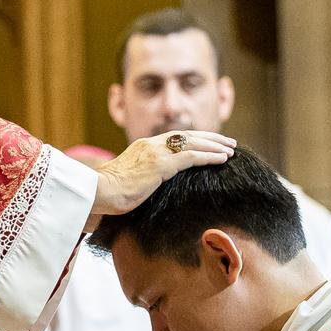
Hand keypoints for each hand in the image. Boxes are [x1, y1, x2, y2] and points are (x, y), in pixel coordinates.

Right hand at [85, 132, 236, 227]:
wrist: (98, 193)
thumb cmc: (109, 194)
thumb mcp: (130, 181)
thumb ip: (144, 178)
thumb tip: (153, 187)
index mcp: (144, 147)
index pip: (175, 138)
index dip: (196, 139)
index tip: (211, 143)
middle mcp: (151, 145)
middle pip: (188, 135)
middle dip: (211, 138)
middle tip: (229, 142)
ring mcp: (156, 152)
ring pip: (193, 143)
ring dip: (215, 146)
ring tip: (232, 150)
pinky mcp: (160, 164)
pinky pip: (191, 156)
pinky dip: (209, 156)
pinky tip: (222, 158)